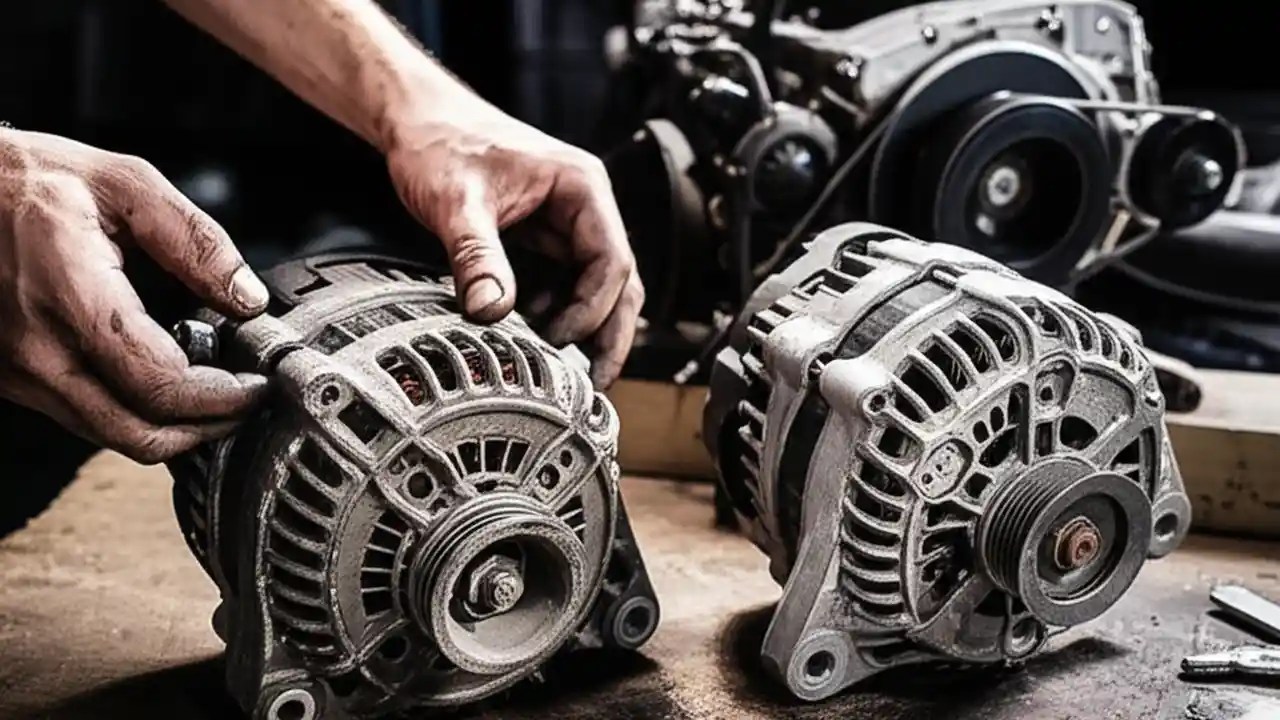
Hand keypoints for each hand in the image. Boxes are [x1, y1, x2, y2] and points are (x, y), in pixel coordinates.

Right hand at [0, 129, 269, 463]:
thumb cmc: (24, 179)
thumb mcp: (123, 184)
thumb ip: (195, 240)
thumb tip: (246, 298)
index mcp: (68, 294)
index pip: (158, 383)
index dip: (221, 397)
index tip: (257, 386)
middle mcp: (35, 348)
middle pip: (138, 433)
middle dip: (207, 428)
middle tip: (244, 402)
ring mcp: (16, 372)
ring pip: (111, 436)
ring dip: (173, 429)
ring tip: (214, 395)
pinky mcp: (10, 379)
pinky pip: (85, 418)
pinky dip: (135, 415)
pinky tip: (164, 383)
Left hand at [383, 102, 643, 388]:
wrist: (416, 121)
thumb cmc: (442, 141)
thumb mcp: (456, 203)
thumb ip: (477, 258)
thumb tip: (491, 311)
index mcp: (582, 187)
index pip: (612, 261)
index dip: (591, 309)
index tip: (558, 339)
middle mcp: (585, 206)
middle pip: (618, 281)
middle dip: (608, 331)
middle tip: (596, 379)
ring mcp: (567, 223)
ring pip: (597, 286)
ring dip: (584, 325)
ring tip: (562, 363)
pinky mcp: (545, 237)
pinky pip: (565, 282)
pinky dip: (556, 311)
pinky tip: (532, 329)